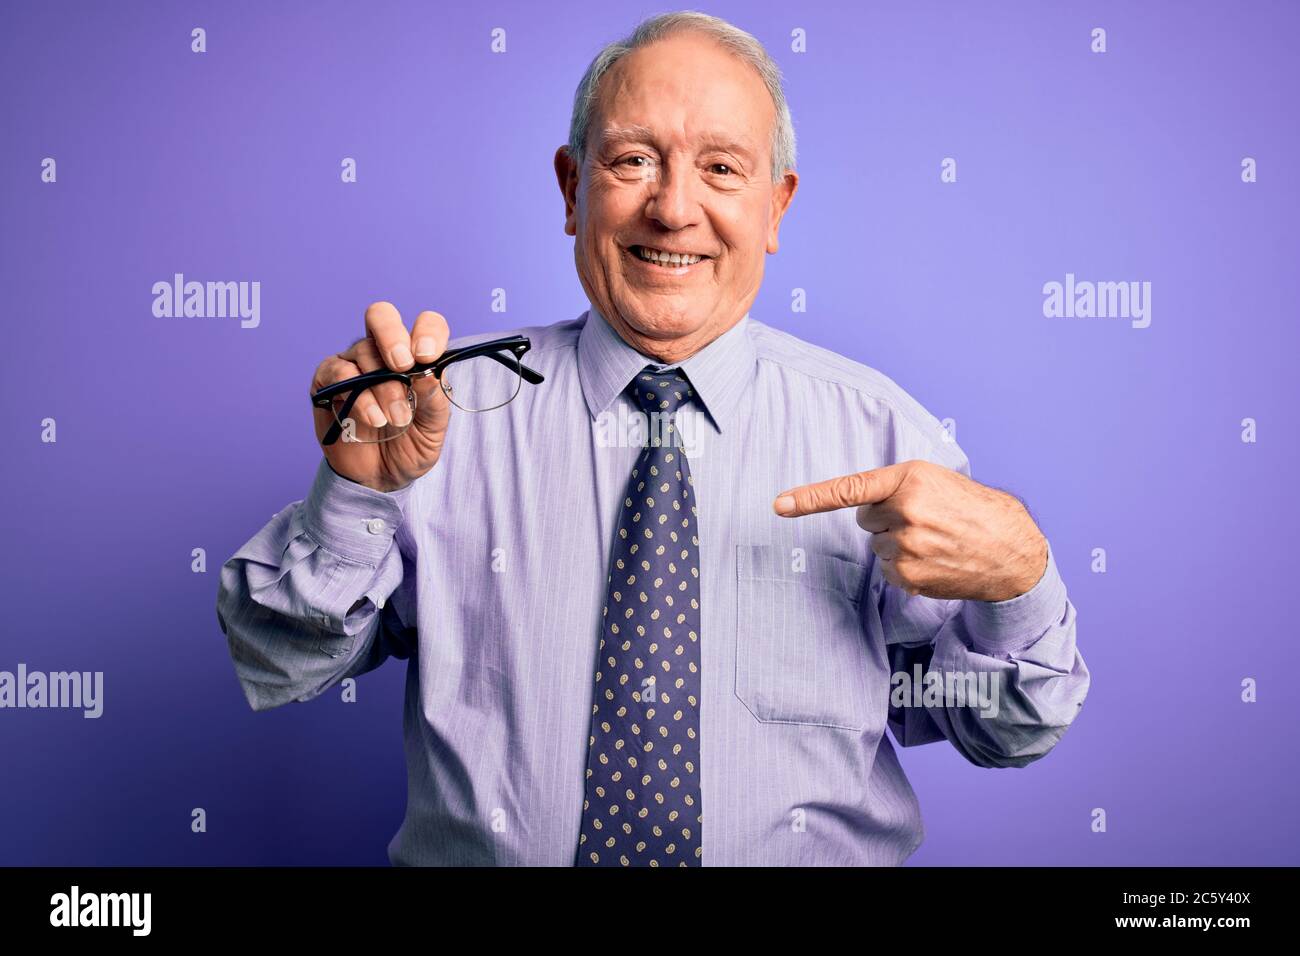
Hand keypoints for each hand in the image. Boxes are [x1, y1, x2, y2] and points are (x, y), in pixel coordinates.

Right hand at [310, 301, 452, 491]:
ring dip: (384, 387)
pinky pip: (338, 372)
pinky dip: (359, 396)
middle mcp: (383, 353)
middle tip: (403, 365)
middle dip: (393, 336)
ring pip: (363, 351)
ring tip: (397, 419)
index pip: (425, 324)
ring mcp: (354, 364)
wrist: (380, 479)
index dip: (428, 331)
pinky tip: (373, 419)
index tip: (428, 356)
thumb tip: (428, 372)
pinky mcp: (328, 381)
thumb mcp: (433, 428)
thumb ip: (434, 399)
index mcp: (416, 356)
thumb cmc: (409, 447)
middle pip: (381, 316)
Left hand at [773, 459, 1047, 601]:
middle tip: (924, 519)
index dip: (810, 498)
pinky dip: (905, 567)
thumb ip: (897, 485)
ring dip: (897, 544)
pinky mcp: (908, 576)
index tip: (779, 504)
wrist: (1013, 551)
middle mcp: (904, 512)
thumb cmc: (974, 509)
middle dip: (886, 519)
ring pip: (876, 546)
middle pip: (865, 519)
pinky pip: (887, 570)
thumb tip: (859, 503)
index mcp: (909, 480)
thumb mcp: (938, 480)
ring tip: (935, 540)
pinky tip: (934, 560)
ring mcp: (905, 548)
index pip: (850, 488)